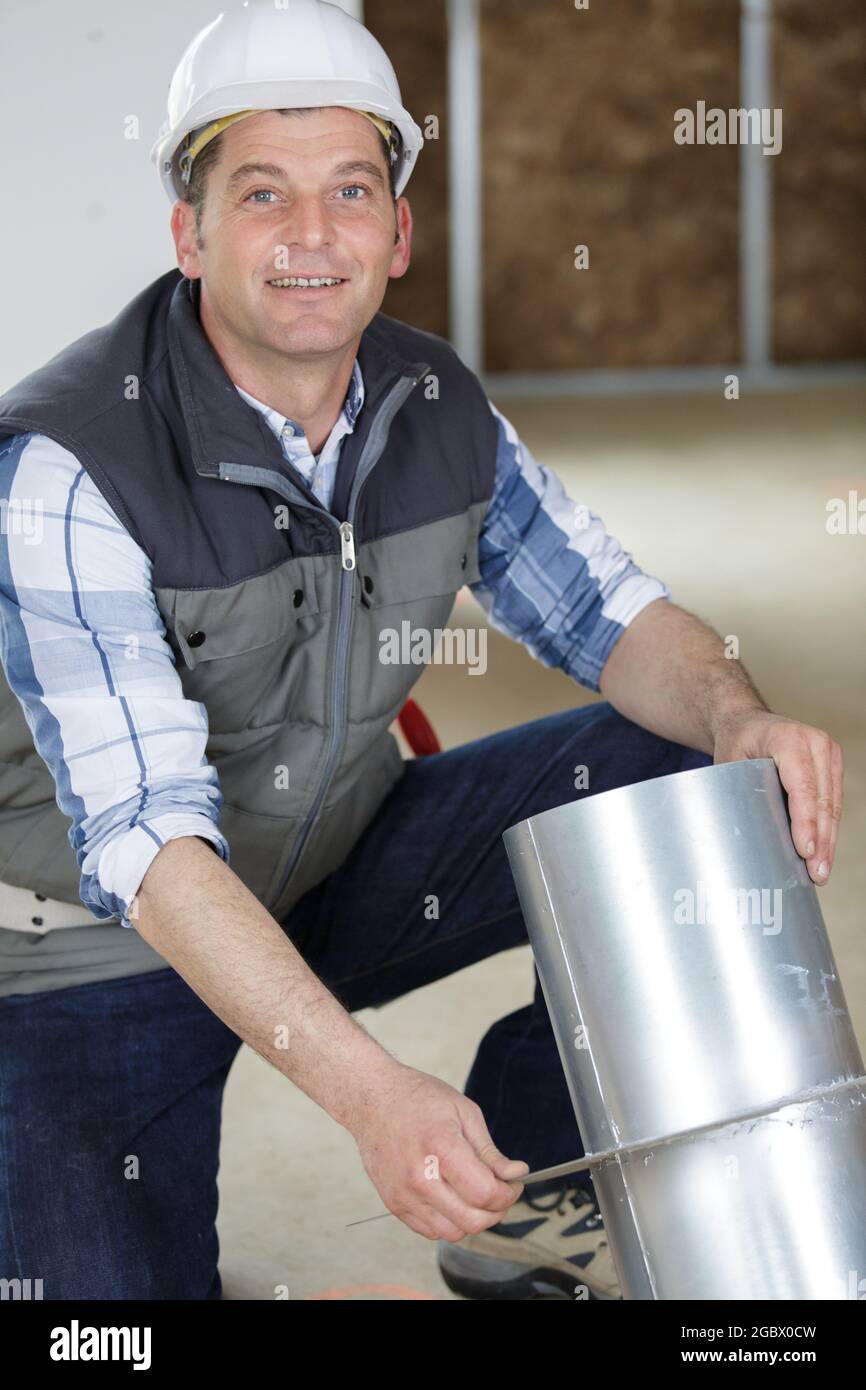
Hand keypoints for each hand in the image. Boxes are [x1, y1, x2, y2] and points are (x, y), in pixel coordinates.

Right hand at [347, 1062, 528, 1240]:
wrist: (371, 1099)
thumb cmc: (417, 1098)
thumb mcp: (464, 1112)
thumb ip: (490, 1151)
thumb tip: (515, 1174)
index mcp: (441, 1148)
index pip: (486, 1193)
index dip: (508, 1193)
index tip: (513, 1182)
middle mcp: (420, 1177)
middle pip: (472, 1220)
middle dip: (497, 1210)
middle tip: (501, 1191)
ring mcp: (404, 1194)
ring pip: (452, 1232)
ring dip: (473, 1220)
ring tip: (476, 1195)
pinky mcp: (393, 1203)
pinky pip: (430, 1230)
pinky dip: (449, 1221)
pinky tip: (453, 1198)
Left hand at [713, 709, 842, 884]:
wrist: (747, 721)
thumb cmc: (736, 741)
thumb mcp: (728, 761)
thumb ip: (738, 791)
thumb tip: (745, 836)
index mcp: (788, 737)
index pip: (801, 786)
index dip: (806, 821)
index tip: (805, 850)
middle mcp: (815, 742)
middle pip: (822, 800)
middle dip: (821, 841)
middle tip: (816, 873)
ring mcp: (828, 752)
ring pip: (833, 804)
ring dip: (828, 840)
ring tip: (821, 871)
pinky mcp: (833, 764)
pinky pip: (834, 801)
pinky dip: (829, 828)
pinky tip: (823, 852)